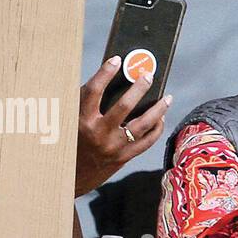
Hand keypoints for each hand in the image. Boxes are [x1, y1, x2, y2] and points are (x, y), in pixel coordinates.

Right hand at [74, 56, 169, 195]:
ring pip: (142, 125)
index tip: (117, 60)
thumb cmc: (71, 141)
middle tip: (148, 75)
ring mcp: (113, 147)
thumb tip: (110, 77)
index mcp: (81, 120)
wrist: (72, 177)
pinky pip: (146, 142)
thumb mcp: (69, 120)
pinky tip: (161, 118)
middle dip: (139, 88)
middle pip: (124, 106)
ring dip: (157, 110)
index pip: (93, 91)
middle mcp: (98, 133)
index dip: (105, 73)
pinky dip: (156, 129)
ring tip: (168, 98)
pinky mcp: (124, 158)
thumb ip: (85, 102)